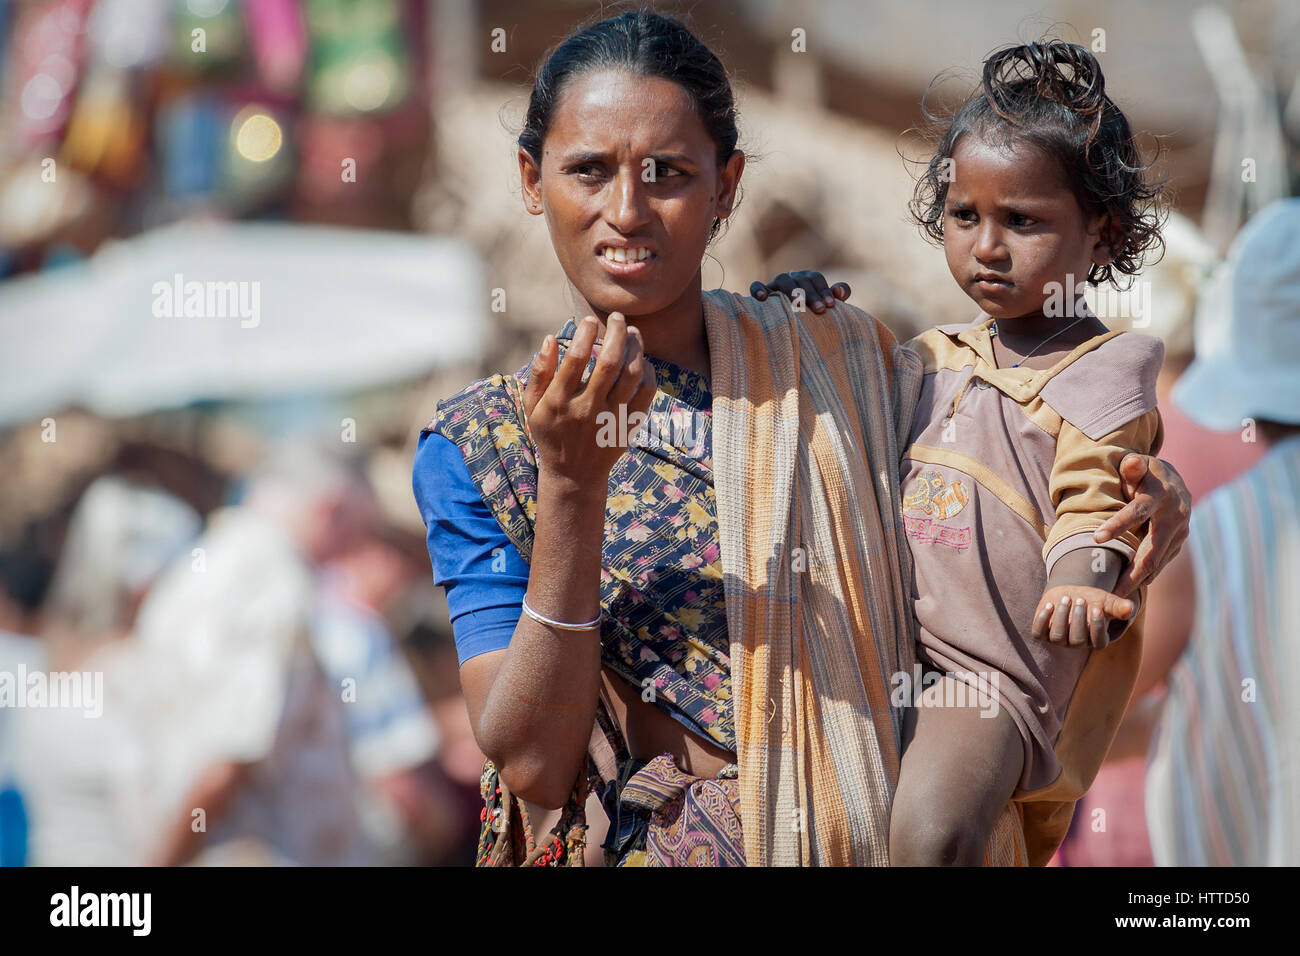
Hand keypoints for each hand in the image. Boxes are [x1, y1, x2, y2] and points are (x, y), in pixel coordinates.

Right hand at [520, 314, 656, 487]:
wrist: (573, 474)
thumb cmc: (550, 433)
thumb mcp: (532, 406)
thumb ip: (539, 372)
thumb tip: (550, 338)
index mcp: (560, 401)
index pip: (576, 358)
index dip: (585, 333)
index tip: (589, 320)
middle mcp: (587, 408)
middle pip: (609, 361)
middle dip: (616, 332)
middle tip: (617, 317)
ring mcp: (611, 418)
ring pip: (632, 374)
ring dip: (635, 347)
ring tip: (632, 333)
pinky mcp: (628, 426)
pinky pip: (646, 393)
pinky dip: (647, 372)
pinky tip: (641, 362)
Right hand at [749, 270, 850, 313]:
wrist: (792, 327)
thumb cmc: (813, 315)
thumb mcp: (826, 305)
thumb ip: (836, 296)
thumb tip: (840, 292)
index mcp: (808, 278)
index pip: (816, 278)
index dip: (824, 290)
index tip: (830, 305)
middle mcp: (792, 278)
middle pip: (801, 280)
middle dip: (811, 294)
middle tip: (820, 310)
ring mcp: (775, 284)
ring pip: (782, 280)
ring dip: (791, 291)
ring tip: (798, 304)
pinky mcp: (762, 293)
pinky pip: (756, 286)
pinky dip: (758, 289)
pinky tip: (763, 298)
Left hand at [1031, 585, 1135, 649]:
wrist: (1070, 595)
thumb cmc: (1092, 601)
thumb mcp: (1106, 602)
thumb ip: (1118, 607)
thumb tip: (1130, 609)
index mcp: (1095, 640)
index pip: (1098, 642)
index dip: (1097, 626)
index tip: (1097, 608)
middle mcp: (1076, 643)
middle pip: (1077, 639)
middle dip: (1078, 619)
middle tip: (1080, 599)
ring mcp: (1058, 640)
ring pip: (1057, 636)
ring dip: (1061, 617)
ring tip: (1066, 598)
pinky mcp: (1042, 633)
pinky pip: (1038, 633)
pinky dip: (1042, 619)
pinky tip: (1049, 604)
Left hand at [1093, 454, 1190, 596]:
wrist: (1173, 480)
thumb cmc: (1145, 473)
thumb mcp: (1138, 465)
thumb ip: (1132, 467)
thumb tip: (1130, 463)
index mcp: (1160, 495)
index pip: (1137, 511)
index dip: (1118, 524)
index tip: (1097, 537)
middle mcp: (1175, 515)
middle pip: (1153, 548)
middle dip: (1133, 571)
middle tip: (1112, 589)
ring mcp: (1180, 531)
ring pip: (1159, 560)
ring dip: (1140, 579)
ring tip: (1117, 596)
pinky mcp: (1180, 541)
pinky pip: (1163, 562)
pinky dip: (1148, 575)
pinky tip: (1132, 588)